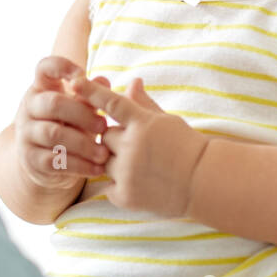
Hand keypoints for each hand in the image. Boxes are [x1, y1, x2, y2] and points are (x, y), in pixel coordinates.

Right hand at [13, 56, 109, 191]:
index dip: (63, 67)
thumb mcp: (79, 108)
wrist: (44, 163)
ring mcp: (26, 133)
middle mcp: (29, 108)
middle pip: (53, 103)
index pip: (45, 67)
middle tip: (104, 126)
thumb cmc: (69, 126)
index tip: (83, 76)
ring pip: (53, 134)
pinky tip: (97, 168)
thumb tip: (103, 81)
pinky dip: (79, 166)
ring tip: (104, 153)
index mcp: (41, 88)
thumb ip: (90, 95)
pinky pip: (54, 161)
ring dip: (83, 144)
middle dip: (82, 114)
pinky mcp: (31, 159)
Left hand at [71, 75, 207, 217]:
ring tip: (140, 165)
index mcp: (143, 124)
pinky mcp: (125, 195)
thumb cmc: (186, 147)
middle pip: (104, 136)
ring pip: (102, 160)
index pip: (111, 103)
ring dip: (115, 161)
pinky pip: (108, 185)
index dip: (91, 91)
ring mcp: (127, 172)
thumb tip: (133, 81)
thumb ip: (144, 104)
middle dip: (115, 139)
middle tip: (138, 146)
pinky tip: (140, 183)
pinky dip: (119, 184)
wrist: (203, 183)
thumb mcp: (167, 121)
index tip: (73, 81)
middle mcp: (131, 146)